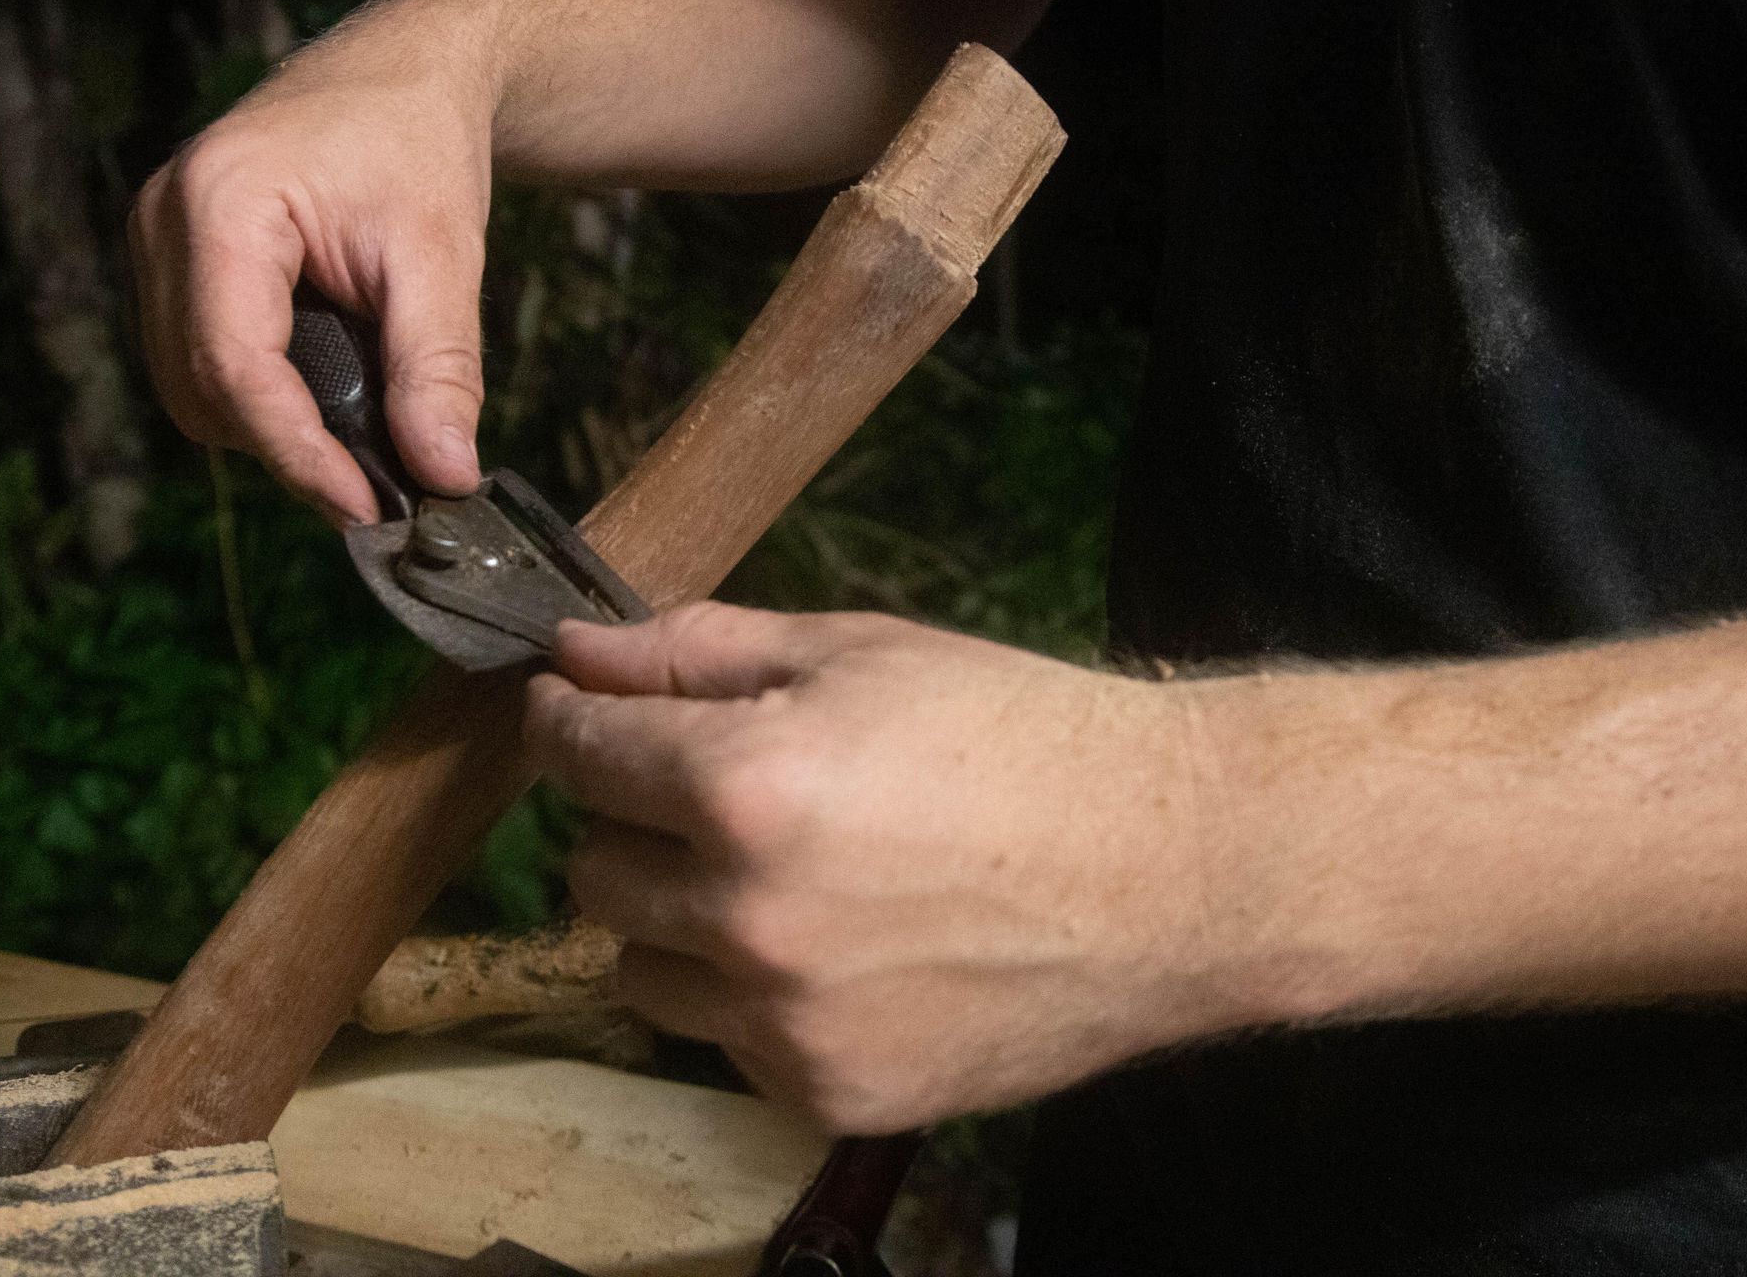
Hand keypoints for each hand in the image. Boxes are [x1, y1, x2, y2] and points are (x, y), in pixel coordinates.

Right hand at [128, 0, 497, 522]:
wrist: (402, 71)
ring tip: (365, 428)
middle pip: (202, 388)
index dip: (297, 454)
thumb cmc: (420, 143)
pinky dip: (258, 394)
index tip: (370, 509)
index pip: (235, 366)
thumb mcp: (446, 255)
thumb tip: (444, 478)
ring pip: (190, 387)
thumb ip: (439, 369)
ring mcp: (153, 236)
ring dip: (271, 425)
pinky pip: (195, 360)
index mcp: (222, 201)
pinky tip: (327, 385)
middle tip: (384, 480)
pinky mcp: (166, 257)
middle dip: (289, 446)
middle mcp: (163, 217)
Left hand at [524, 602, 1254, 1133]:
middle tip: (721, 789)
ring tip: (791, 874)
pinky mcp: (829, 1093)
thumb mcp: (858, 652)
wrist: (1175, 870)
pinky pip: (726, 1039)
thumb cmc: (1025, 738)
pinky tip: (845, 945)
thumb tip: (574, 654)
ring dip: (681, 917)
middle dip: (631, 817)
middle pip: (590, 866)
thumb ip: (693, 653)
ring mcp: (786, 1022)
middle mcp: (747, 919)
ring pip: (642, 966)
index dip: (571, 718)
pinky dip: (754, 995)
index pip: (573, 752)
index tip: (586, 711)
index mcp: (744, 788)